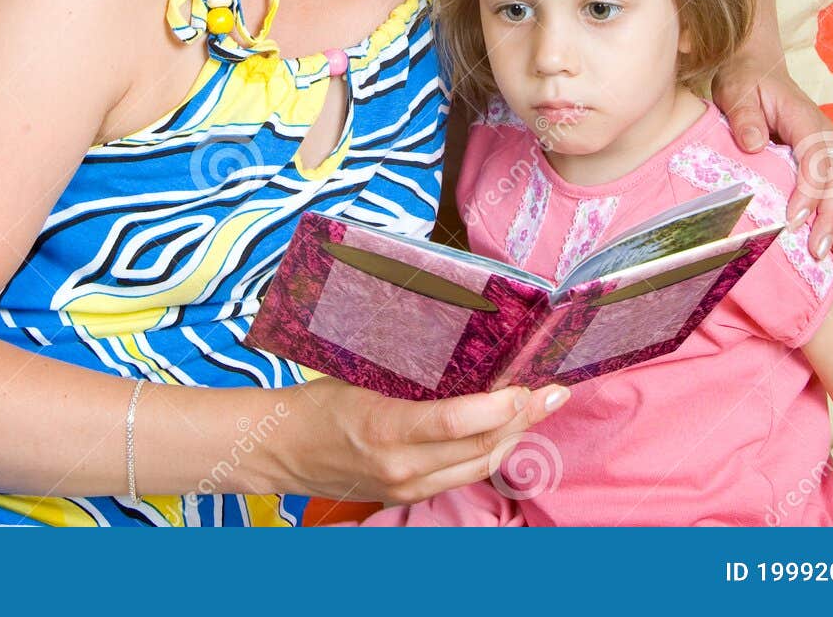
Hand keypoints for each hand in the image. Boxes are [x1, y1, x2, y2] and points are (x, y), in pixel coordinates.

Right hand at [272, 378, 571, 504]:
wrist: (280, 450)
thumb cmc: (316, 402)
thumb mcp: (359, 374)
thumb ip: (409, 368)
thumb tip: (461, 337)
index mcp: (386, 428)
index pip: (460, 424)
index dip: (502, 407)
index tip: (528, 384)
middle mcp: (402, 467)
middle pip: (482, 449)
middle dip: (524, 419)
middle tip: (552, 392)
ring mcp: (407, 487)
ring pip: (480, 468)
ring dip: (515, 438)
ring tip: (538, 409)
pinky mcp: (407, 496)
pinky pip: (462, 476)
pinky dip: (489, 453)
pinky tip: (504, 430)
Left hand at [711, 51, 832, 259]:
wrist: (758, 66)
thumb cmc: (745, 79)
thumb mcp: (736, 90)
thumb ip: (745, 116)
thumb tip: (754, 143)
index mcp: (806, 119)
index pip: (816, 160)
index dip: (809, 192)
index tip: (795, 220)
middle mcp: (825, 136)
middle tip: (821, 252)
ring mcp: (829, 149)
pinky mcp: (825, 161)